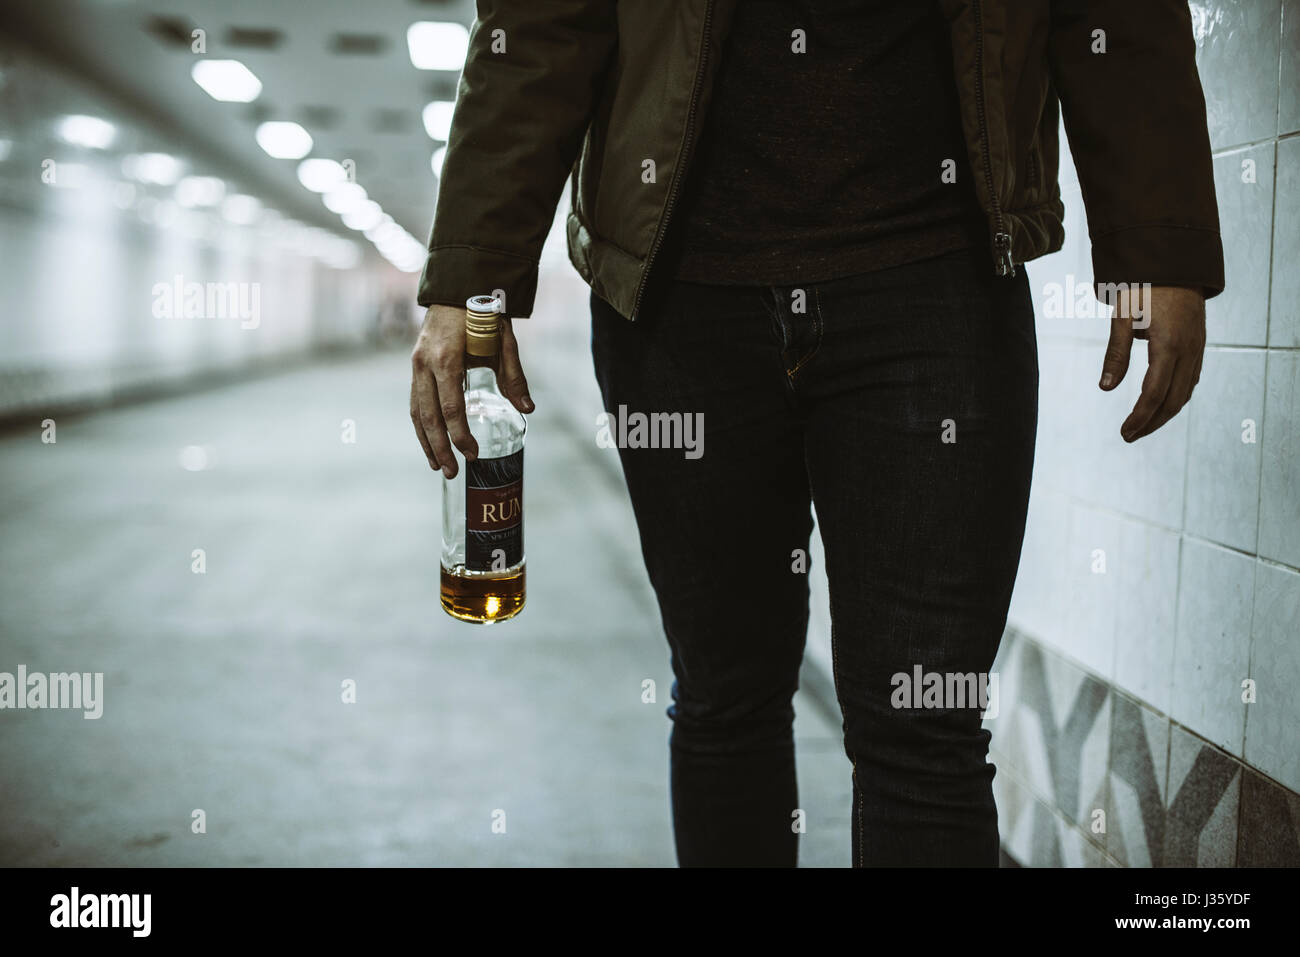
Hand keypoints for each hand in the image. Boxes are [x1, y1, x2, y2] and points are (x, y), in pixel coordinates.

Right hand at [410, 304, 532, 476]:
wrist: (458, 288)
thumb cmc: (484, 315)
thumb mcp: (504, 341)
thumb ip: (514, 376)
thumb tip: (528, 408)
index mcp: (447, 359)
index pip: (451, 408)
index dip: (461, 436)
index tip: (473, 454)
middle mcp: (425, 364)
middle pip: (429, 417)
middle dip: (440, 448)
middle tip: (452, 473)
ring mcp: (416, 365)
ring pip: (416, 412)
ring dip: (426, 442)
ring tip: (437, 467)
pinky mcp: (415, 366)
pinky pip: (415, 401)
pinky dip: (421, 425)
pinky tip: (430, 442)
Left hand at [1098, 285, 1204, 442]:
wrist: (1175, 261)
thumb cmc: (1143, 285)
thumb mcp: (1122, 317)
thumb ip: (1116, 354)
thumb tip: (1106, 388)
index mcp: (1169, 345)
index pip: (1154, 393)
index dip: (1140, 417)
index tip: (1125, 433)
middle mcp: (1189, 350)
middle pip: (1173, 399)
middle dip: (1152, 422)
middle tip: (1129, 435)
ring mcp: (1198, 347)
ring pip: (1186, 392)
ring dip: (1165, 413)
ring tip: (1142, 426)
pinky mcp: (1198, 344)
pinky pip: (1191, 379)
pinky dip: (1176, 396)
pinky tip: (1161, 404)